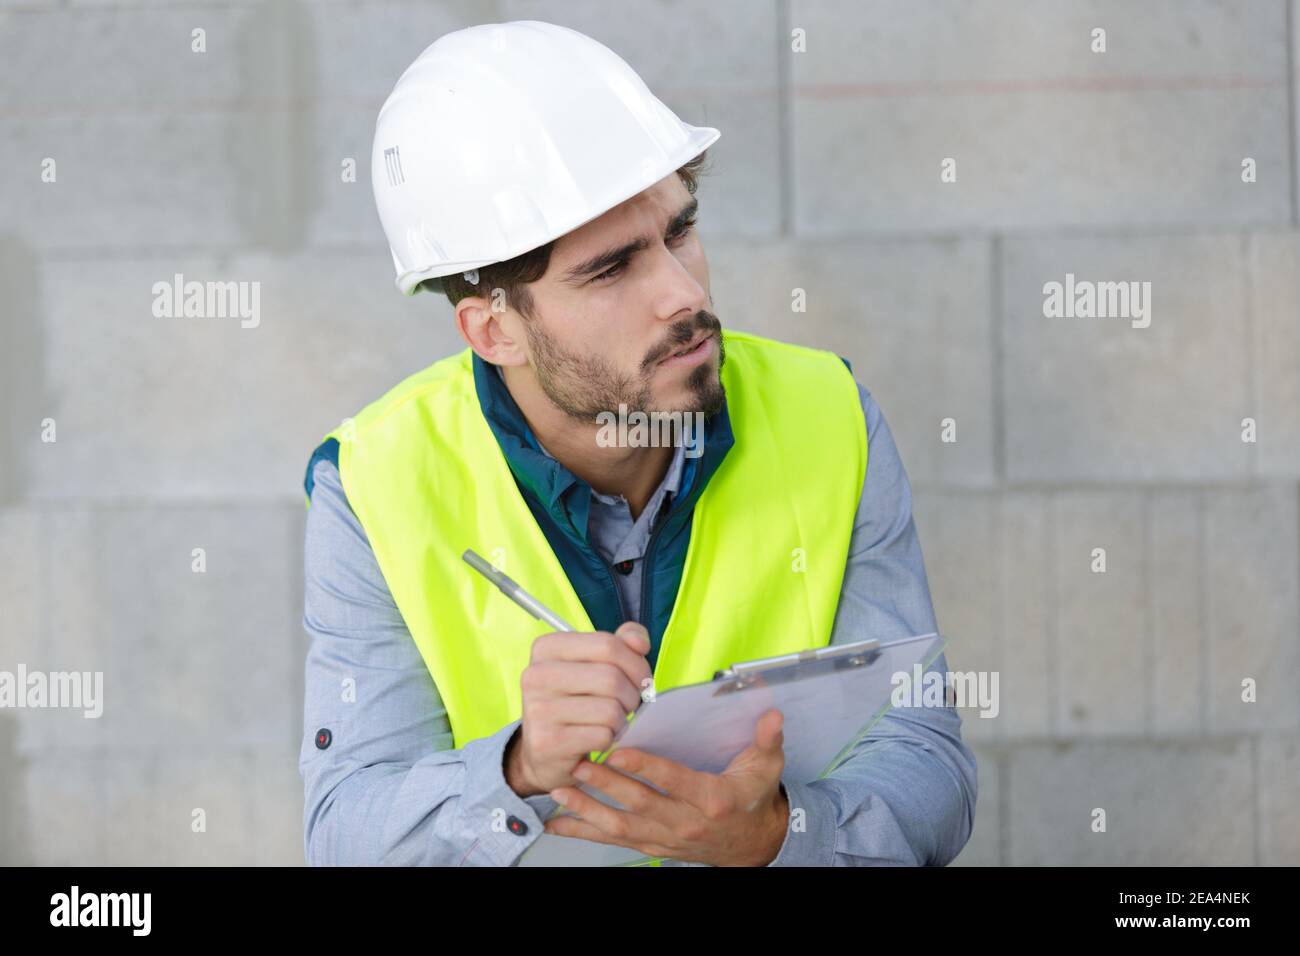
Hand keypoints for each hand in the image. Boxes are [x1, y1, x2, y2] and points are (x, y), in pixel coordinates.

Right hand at [506, 622, 651, 796]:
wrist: (544, 752)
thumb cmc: (577, 700)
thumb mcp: (594, 665)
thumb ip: (622, 643)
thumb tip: (640, 642)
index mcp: (547, 647)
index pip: (608, 645)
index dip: (635, 663)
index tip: (638, 679)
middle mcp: (536, 675)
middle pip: (611, 678)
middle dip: (632, 695)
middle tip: (628, 705)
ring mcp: (538, 709)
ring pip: (610, 709)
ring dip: (622, 720)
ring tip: (612, 722)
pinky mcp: (546, 742)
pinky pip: (602, 736)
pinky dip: (610, 740)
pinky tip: (598, 740)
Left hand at [544, 708, 790, 865]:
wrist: (753, 844)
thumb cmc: (753, 798)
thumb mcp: (766, 767)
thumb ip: (767, 740)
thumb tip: (773, 716)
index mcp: (711, 798)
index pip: (673, 781)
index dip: (645, 767)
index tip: (618, 752)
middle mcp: (685, 822)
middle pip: (640, 804)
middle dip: (606, 786)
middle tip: (577, 765)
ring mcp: (665, 838)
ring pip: (621, 826)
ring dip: (588, 810)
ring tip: (560, 793)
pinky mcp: (652, 846)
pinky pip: (613, 840)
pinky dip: (583, 831)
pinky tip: (558, 822)